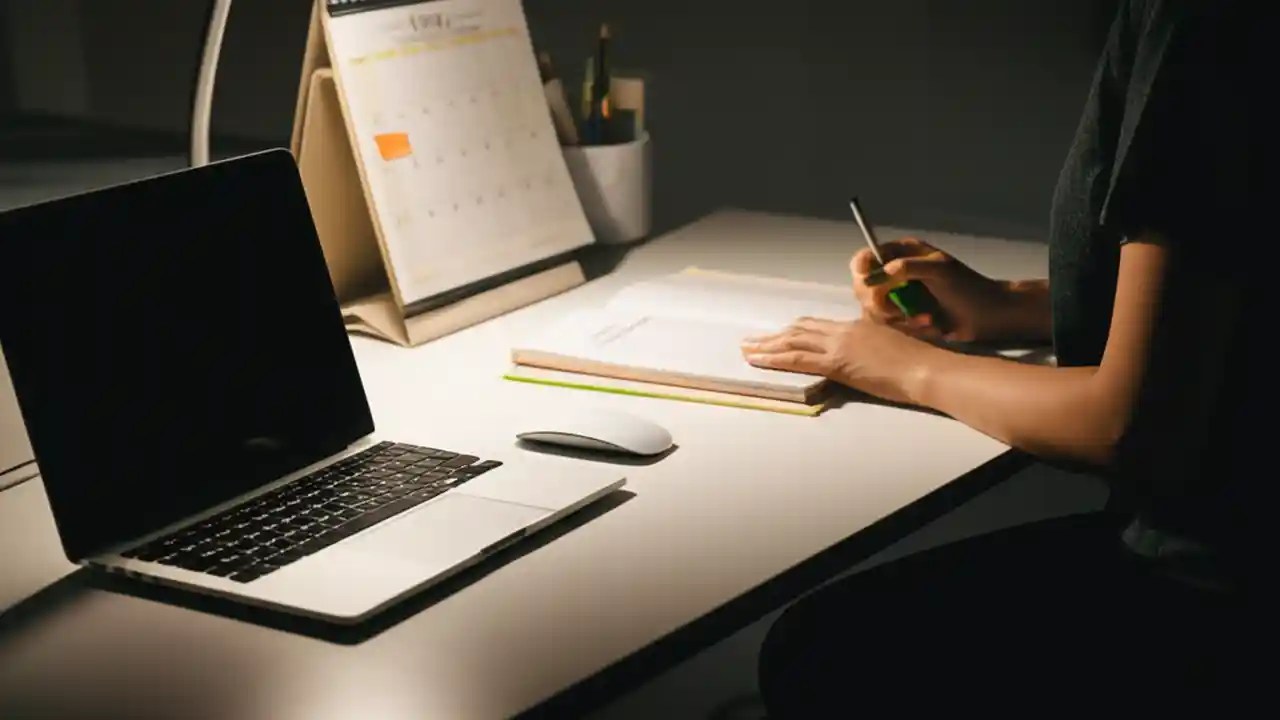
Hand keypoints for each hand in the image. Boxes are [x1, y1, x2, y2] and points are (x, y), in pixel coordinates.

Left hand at [740, 316, 934, 405]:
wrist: (926, 368)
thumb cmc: (919, 361)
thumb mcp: (894, 345)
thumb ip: (875, 345)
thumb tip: (868, 355)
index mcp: (857, 326)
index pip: (818, 325)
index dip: (796, 329)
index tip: (780, 333)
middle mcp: (844, 331)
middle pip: (800, 330)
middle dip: (774, 336)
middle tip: (753, 340)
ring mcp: (838, 345)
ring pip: (792, 341)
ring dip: (767, 346)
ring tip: (747, 350)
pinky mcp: (836, 363)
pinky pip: (796, 358)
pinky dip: (774, 358)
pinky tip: (759, 360)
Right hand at [851, 237, 1012, 342]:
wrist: (988, 316)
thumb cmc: (968, 287)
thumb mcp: (939, 270)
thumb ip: (906, 268)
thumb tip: (876, 276)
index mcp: (901, 254)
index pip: (865, 258)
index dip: (863, 270)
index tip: (870, 283)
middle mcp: (895, 273)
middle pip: (863, 287)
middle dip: (880, 302)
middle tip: (897, 311)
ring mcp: (898, 296)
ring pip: (873, 310)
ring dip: (898, 317)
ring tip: (925, 319)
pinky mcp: (903, 317)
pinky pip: (889, 325)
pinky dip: (908, 326)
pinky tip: (929, 324)